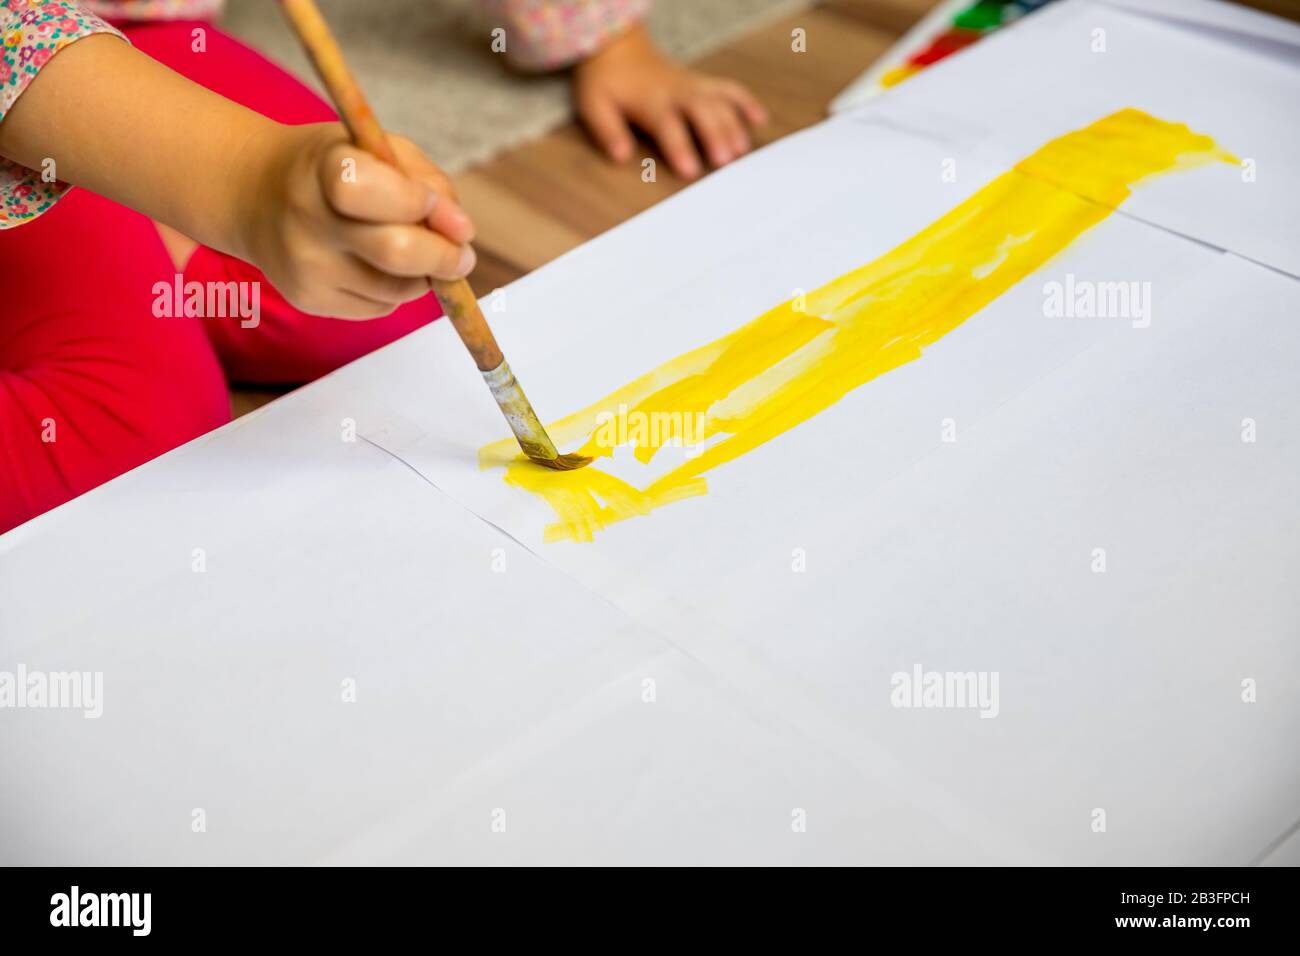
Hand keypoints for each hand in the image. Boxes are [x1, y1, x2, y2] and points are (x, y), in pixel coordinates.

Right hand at [241, 123, 476, 318]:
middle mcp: (308, 218)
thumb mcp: (379, 149)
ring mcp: (305, 265)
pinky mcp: (308, 299)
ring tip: (412, 252)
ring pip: (396, 289)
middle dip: (443, 257)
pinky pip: (379, 307)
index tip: (444, 212)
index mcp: (325, 167)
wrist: (256, 196)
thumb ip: (429, 182)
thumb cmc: (334, 167)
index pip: (367, 190)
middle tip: (461, 256)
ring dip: (422, 276)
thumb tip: (462, 233)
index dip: (418, 204)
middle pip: (394, 252)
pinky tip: (376, 266)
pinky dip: (395, 290)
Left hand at [572, 26, 767, 179]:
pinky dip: (746, 102)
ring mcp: (693, 86)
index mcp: (650, 101)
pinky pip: (729, 88)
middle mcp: (676, 92)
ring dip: (734, 125)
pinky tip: (760, 120)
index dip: (679, 147)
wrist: (618, 48)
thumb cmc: (606, 82)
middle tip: (726, 162)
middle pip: (702, 112)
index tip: (690, 171)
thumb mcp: (594, 106)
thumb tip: (620, 156)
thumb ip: (608, 131)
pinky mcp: (702, 83)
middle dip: (716, 135)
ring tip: (743, 151)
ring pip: (720, 101)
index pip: (667, 125)